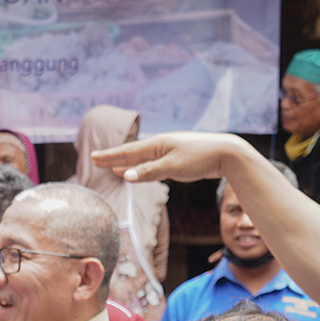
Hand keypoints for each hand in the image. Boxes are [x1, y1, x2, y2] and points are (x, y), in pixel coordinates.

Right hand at [89, 131, 246, 184]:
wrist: (226, 153)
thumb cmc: (200, 158)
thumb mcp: (172, 167)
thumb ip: (148, 172)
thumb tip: (125, 176)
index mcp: (157, 145)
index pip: (127, 152)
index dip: (110, 156)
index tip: (93, 158)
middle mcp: (161, 146)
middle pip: (132, 153)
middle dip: (113, 158)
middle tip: (95, 160)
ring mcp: (169, 151)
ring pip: (142, 158)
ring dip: (126, 163)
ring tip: (112, 167)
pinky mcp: (177, 159)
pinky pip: (152, 163)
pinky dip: (141, 167)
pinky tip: (139, 171)